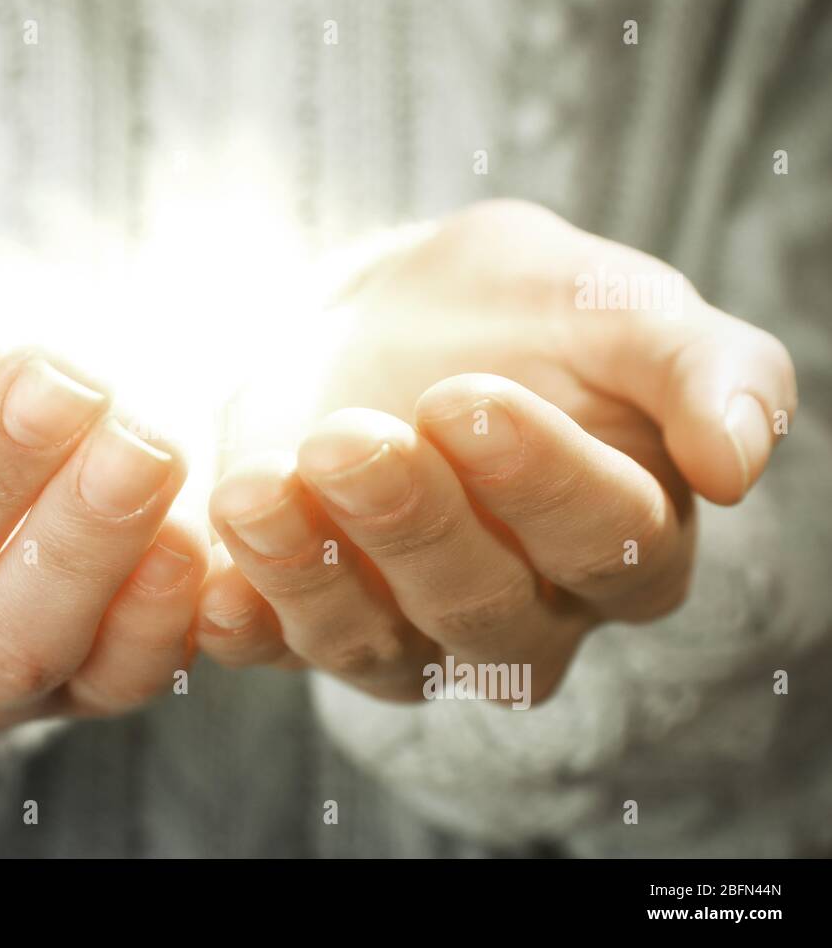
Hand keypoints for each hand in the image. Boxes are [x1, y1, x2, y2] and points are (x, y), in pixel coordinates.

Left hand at [194, 199, 796, 703]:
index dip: (538, 481)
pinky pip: (274, 647)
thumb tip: (743, 459)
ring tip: (254, 487)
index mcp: (625, 539)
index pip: (606, 541)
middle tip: (346, 437)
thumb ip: (696, 365)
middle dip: (410, 524)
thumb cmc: (511, 308)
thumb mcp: (609, 301)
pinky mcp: (309, 621)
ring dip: (309, 573)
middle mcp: (526, 611)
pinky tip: (205, 580)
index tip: (464, 397)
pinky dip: (240, 621)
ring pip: (371, 643)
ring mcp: (411, 630)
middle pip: (482, 606)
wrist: (379, 314)